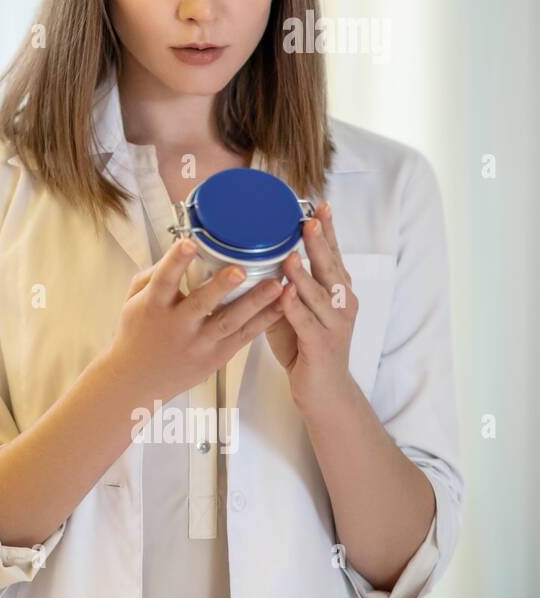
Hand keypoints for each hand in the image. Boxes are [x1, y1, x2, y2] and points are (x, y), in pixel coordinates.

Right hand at [105, 237, 286, 404]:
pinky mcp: (216, 357)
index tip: (189, 242)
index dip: (176, 261)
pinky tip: (281, 306)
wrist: (138, 379)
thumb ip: (154, 275)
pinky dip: (263, 321)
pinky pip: (243, 338)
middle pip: (200, 304)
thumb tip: (178, 251)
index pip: (164, 281)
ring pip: (229, 323)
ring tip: (276, 285)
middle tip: (241, 269)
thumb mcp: (134, 300)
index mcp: (153, 307)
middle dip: (221, 286)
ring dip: (254, 303)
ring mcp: (199, 344)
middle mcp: (176, 326)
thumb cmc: (138, 333)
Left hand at [264, 201, 357, 409]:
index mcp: (337, 292)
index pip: (333, 255)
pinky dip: (296, 308)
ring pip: (320, 295)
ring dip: (304, 275)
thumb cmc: (306, 346)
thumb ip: (283, 285)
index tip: (319, 206)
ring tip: (290, 255)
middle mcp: (342, 305)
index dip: (328, 231)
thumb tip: (256, 259)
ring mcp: (334, 325)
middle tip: (309, 221)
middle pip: (331, 268)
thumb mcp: (294, 309)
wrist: (325, 391)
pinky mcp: (321, 346)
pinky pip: (307, 323)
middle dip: (320, 244)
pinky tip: (286, 295)